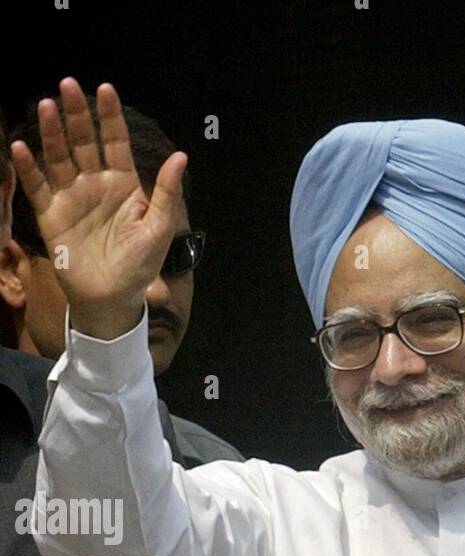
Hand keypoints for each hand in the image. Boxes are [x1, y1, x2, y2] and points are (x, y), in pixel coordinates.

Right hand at [9, 77, 186, 338]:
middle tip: (68, 84)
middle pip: (84, 142)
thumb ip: (167, 193)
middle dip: (76, 115)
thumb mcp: (159, 230)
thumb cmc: (139, 266)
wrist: (113, 299)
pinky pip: (38, 186)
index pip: (115, 143)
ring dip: (52, 133)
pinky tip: (22, 147)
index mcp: (123, 185)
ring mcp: (72, 197)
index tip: (106, 89)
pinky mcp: (51, 214)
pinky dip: (29, 168)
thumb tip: (180, 155)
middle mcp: (95, 184)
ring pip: (59, 157)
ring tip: (47, 106)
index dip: (110, 117)